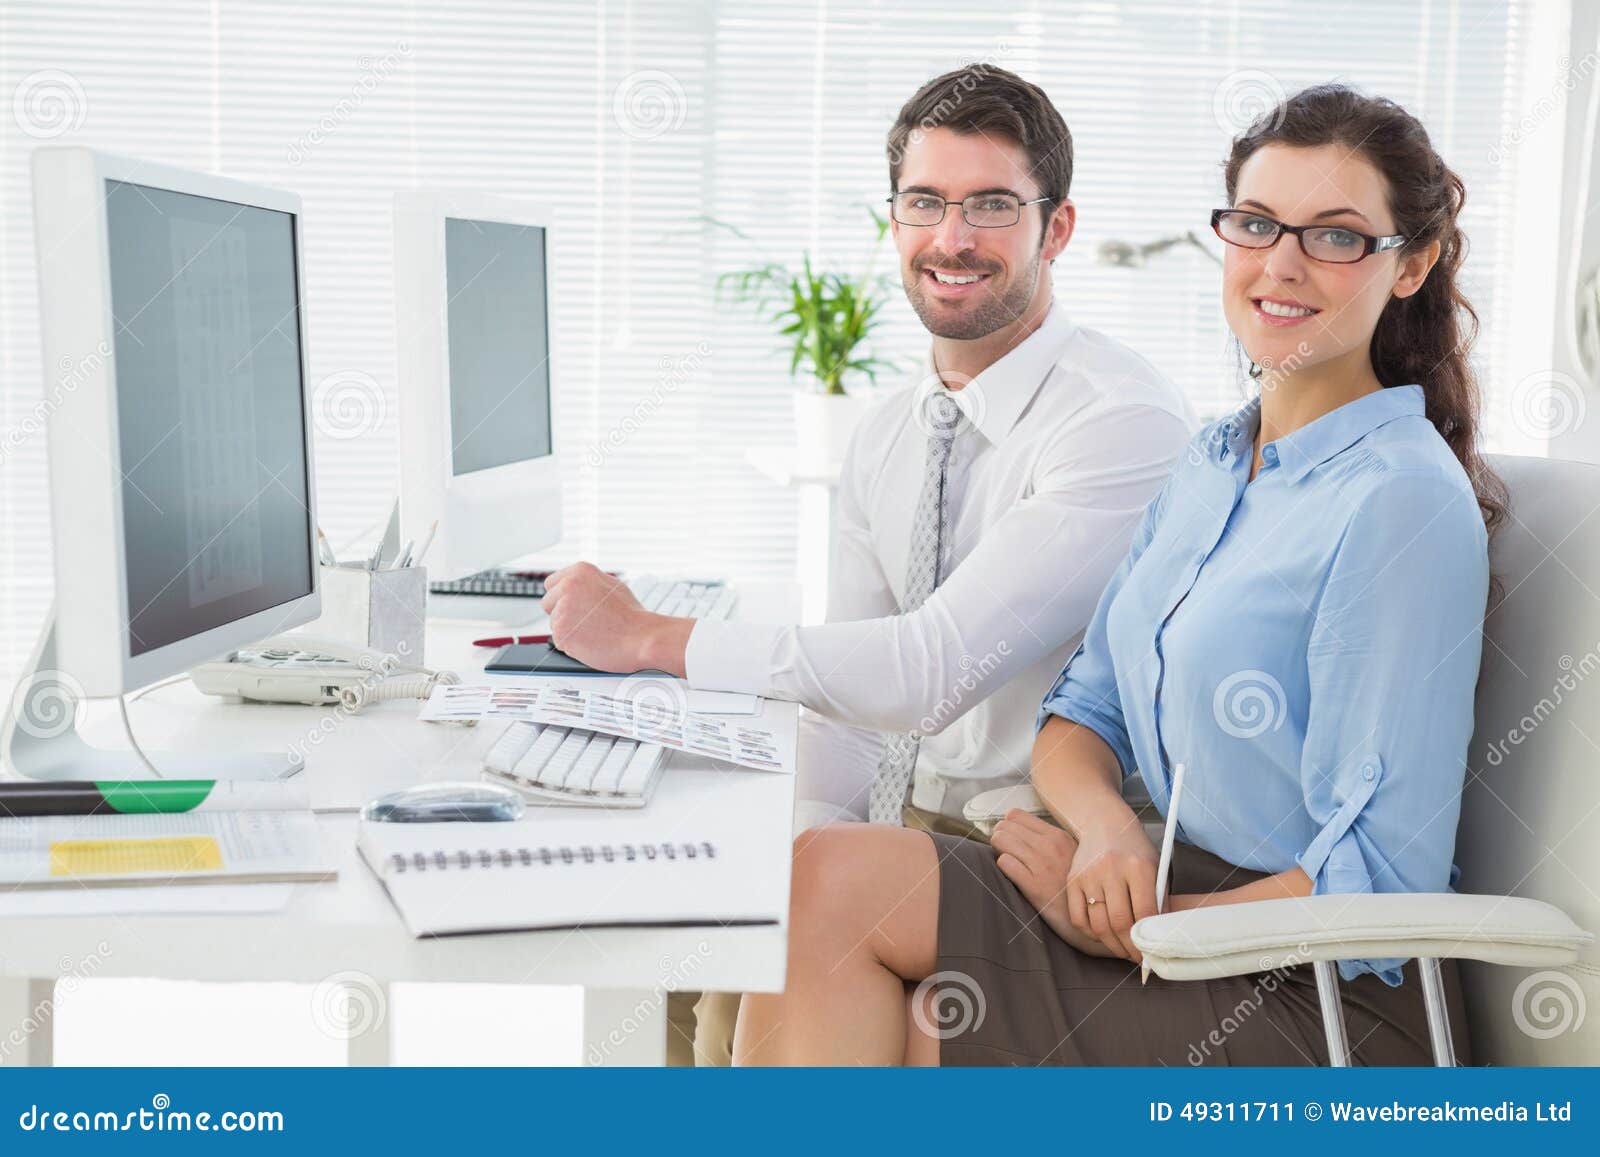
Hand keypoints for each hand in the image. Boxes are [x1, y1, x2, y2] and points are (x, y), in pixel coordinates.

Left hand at [541, 562, 688, 674]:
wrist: (642, 638)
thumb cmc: (632, 616)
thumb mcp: (611, 585)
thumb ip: (587, 583)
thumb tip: (573, 586)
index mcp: (579, 572)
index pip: (551, 583)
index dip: (562, 597)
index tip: (573, 605)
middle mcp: (568, 587)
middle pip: (547, 603)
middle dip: (561, 613)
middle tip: (584, 621)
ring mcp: (563, 609)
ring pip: (553, 623)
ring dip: (569, 630)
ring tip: (594, 631)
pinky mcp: (561, 632)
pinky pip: (559, 641)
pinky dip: (572, 645)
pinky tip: (591, 641)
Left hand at [992, 809, 1085, 948]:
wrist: (1095, 920)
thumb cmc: (1077, 889)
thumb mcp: (1071, 856)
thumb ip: (1049, 841)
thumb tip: (1017, 830)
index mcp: (1058, 836)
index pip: (1015, 815)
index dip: (1007, 827)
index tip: (1011, 840)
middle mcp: (1050, 846)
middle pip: (1004, 825)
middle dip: (1000, 838)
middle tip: (1007, 853)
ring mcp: (1043, 865)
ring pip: (1001, 839)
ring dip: (999, 851)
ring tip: (1010, 863)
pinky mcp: (1035, 886)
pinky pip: (1005, 862)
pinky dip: (1003, 866)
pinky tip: (1013, 876)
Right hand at [1064, 816, 1158, 961]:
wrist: (1104, 824)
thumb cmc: (1134, 849)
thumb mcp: (1155, 868)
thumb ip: (1159, 901)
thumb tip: (1161, 936)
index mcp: (1138, 866)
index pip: (1144, 912)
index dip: (1148, 939)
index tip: (1151, 953)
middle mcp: (1111, 869)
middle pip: (1120, 922)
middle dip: (1130, 948)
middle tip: (1136, 958)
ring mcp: (1088, 874)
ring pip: (1098, 924)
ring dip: (1111, 945)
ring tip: (1121, 950)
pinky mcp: (1072, 879)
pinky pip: (1078, 917)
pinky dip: (1090, 933)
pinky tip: (1102, 935)